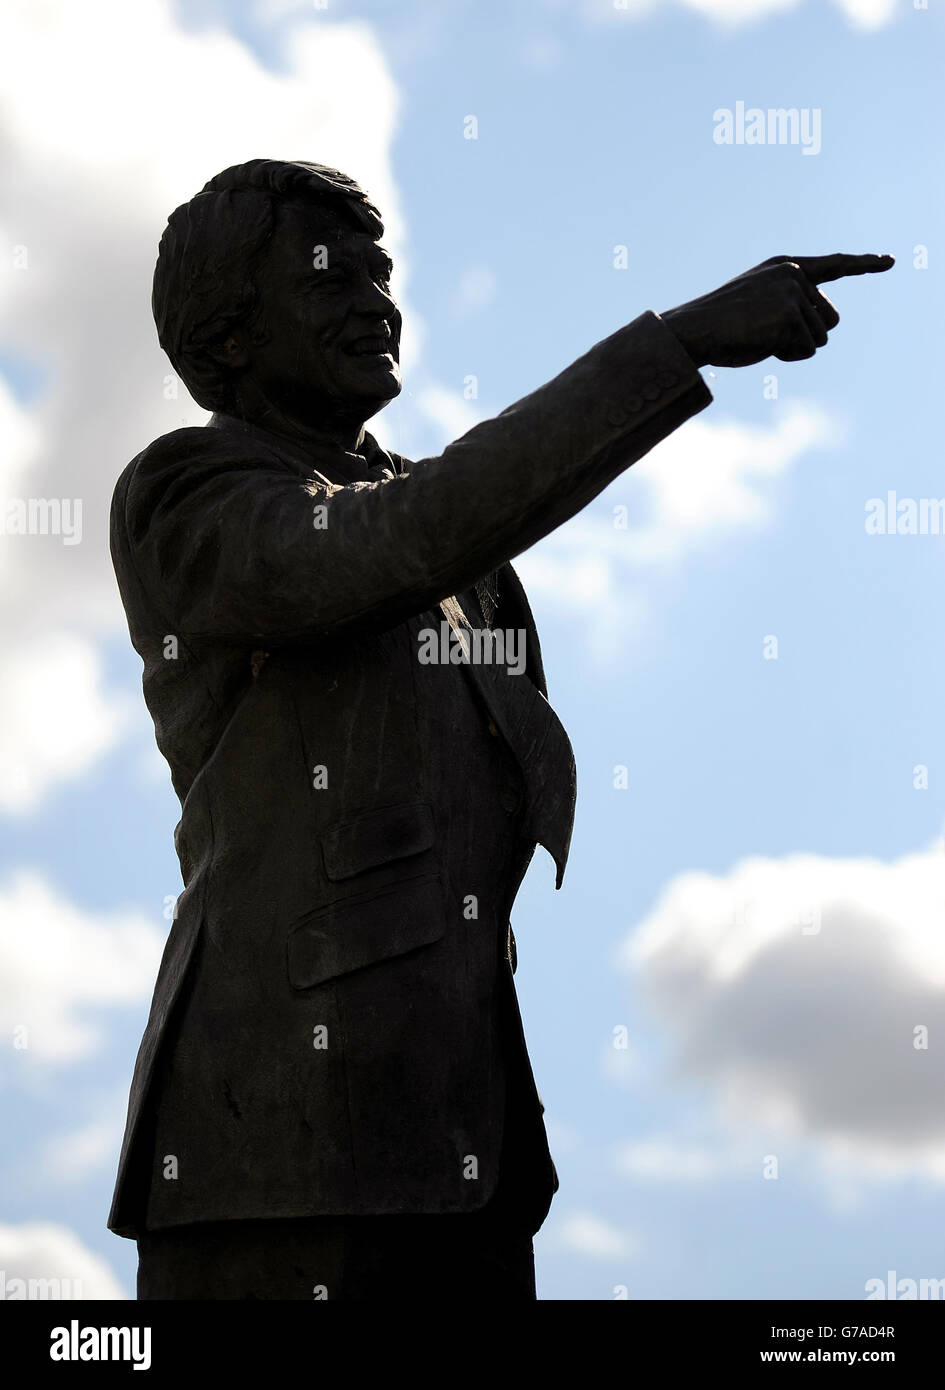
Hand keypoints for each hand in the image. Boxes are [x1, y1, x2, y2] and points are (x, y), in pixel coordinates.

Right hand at [660, 253, 894, 368]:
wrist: (694, 330)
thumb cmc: (721, 328)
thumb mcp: (757, 309)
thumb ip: (791, 309)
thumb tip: (824, 331)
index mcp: (785, 266)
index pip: (834, 265)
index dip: (865, 265)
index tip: (892, 261)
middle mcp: (794, 273)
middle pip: (830, 319)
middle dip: (806, 337)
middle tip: (767, 336)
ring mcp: (793, 292)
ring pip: (820, 337)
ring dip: (794, 349)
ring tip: (759, 339)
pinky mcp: (791, 313)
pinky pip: (807, 350)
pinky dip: (787, 356)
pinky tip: (760, 345)